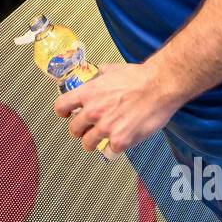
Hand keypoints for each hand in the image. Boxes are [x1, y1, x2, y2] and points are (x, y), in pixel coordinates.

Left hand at [54, 62, 180, 156]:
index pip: (61, 106)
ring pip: (88, 144)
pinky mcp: (120, 140)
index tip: (66, 114)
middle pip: (73, 129)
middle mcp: (93, 111)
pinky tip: (119, 145)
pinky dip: (114, 150)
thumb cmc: (141, 77)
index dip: (63, 112)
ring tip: (100, 141)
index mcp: (89, 93)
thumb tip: (99, 72)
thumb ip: (102, 74)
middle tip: (87, 131)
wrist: (160, 86)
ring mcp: (105, 127)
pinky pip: (109, 152)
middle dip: (80, 130)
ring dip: (94, 143)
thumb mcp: (114, 69)